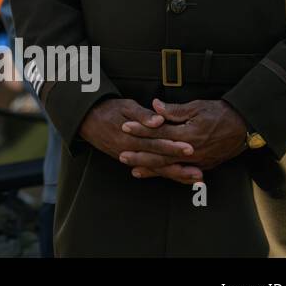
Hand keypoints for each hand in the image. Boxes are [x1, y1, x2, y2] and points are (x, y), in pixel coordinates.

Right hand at [77, 98, 200, 184]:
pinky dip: (165, 174)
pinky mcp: (130, 160)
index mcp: (129, 136)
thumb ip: (142, 114)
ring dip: (175, 174)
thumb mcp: (124, 106)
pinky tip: (179, 178)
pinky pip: (149, 170)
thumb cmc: (108, 110)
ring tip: (194, 179)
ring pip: (155, 169)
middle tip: (198, 172)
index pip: (155, 142)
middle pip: (158, 160)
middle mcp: (129, 150)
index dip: (172, 146)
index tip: (189, 147)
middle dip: (179, 166)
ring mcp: (129, 158)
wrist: (87, 120)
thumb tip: (158, 121)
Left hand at [120, 99, 248, 173]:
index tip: (125, 127)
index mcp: (189, 134)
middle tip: (121, 155)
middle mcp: (192, 151)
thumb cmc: (221, 114)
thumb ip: (175, 110)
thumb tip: (155, 106)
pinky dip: (168, 174)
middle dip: (140, 155)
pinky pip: (182, 172)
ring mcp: (198, 161)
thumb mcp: (198, 107)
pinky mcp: (204, 165)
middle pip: (161, 155)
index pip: (159, 132)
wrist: (244, 126)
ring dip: (151, 169)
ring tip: (134, 169)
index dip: (141, 130)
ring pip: (170, 167)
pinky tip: (157, 175)